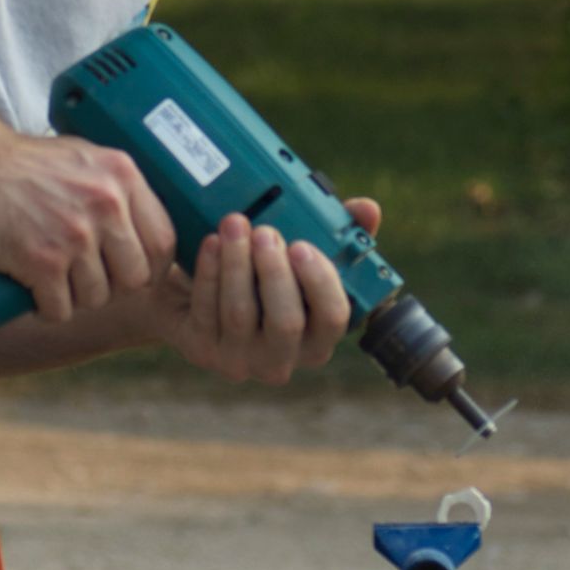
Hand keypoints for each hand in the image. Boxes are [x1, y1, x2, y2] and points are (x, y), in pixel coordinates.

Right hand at [0, 128, 176, 322]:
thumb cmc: (23, 163)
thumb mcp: (85, 160)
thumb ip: (116, 188)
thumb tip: (141, 227)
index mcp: (122, 177)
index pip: (165, 240)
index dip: (152, 267)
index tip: (132, 273)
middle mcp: (106, 204)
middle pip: (136, 277)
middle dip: (113, 287)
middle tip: (85, 279)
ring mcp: (75, 233)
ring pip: (97, 297)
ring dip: (75, 298)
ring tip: (54, 281)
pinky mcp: (41, 260)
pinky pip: (60, 308)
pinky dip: (46, 308)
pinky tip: (34, 291)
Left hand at [152, 199, 382, 385]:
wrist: (202, 295)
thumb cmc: (265, 272)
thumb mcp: (302, 252)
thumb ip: (339, 231)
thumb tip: (368, 209)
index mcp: (318, 335)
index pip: (334, 318)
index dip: (320, 282)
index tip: (302, 245)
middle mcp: (283, 357)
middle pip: (286, 322)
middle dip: (274, 271)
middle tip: (265, 232)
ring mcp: (241, 360)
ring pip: (241, 314)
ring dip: (237, 263)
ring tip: (234, 224)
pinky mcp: (203, 351)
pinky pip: (206, 312)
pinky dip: (209, 272)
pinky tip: (211, 243)